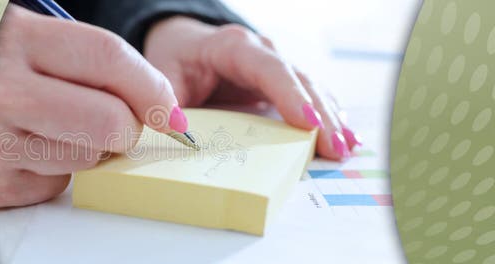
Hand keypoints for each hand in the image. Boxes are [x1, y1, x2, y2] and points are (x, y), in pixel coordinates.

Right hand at [0, 5, 183, 208]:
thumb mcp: (21, 37)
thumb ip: (84, 60)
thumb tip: (158, 104)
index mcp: (13, 40)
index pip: (108, 58)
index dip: (152, 87)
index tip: (170, 109)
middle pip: (111, 122)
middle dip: (126, 126)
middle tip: (112, 119)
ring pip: (88, 159)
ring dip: (85, 148)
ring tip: (47, 126)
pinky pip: (56, 183)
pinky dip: (51, 169)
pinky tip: (22, 148)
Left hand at [143, 16, 360, 160]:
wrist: (185, 43)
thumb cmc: (176, 59)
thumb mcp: (164, 76)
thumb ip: (168, 104)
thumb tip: (179, 135)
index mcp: (233, 48)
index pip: (269, 69)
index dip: (290, 94)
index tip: (309, 122)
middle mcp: (263, 52)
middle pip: (299, 81)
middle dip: (321, 115)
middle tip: (336, 148)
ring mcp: (278, 66)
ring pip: (312, 89)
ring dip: (332, 118)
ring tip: (347, 148)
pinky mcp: (283, 84)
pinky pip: (311, 97)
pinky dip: (328, 116)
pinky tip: (346, 137)